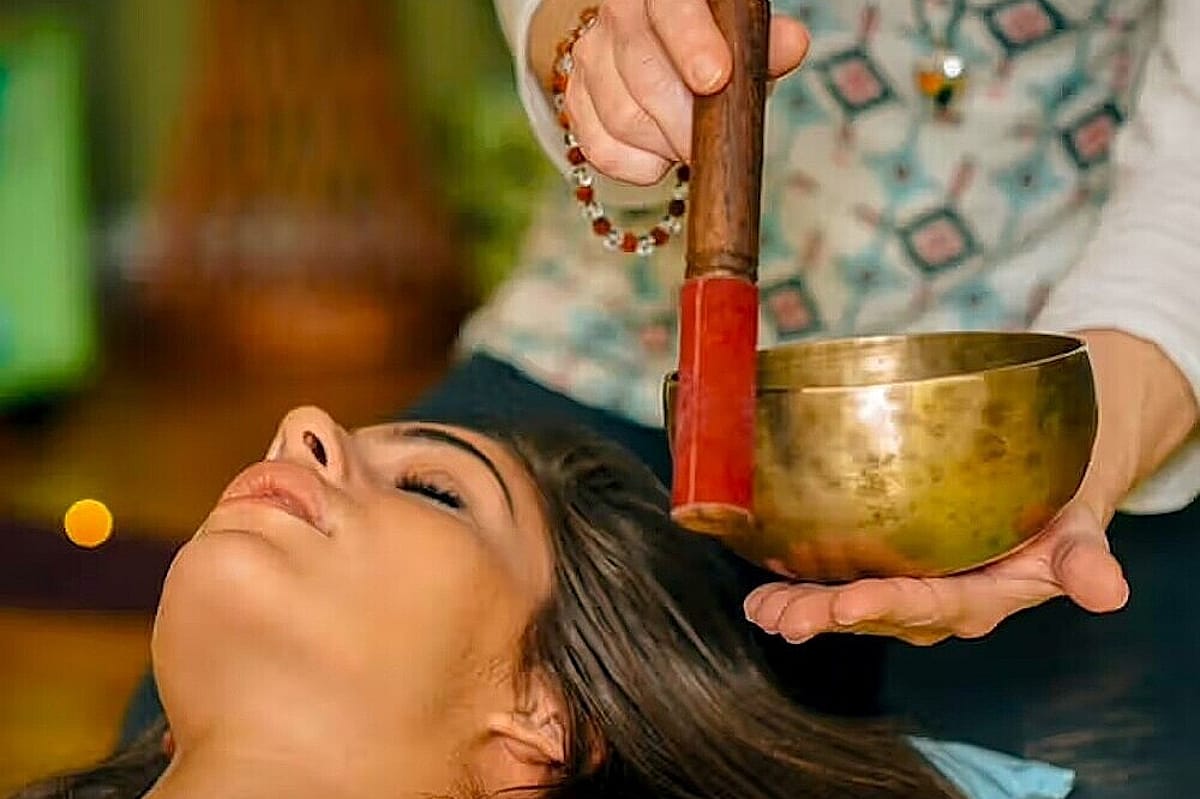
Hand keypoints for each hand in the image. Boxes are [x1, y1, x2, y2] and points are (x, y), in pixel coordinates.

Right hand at [563, 0, 808, 184]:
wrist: (665, 46)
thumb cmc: (715, 38)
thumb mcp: (744, 32)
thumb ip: (767, 40)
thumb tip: (790, 45)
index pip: (669, 6)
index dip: (690, 42)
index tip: (716, 80)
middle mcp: (618, 14)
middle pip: (643, 76)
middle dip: (684, 122)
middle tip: (711, 145)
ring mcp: (591, 57)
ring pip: (622, 118)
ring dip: (664, 146)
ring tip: (690, 145)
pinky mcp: (577, 101)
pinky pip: (601, 149)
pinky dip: (638, 166)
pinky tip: (661, 156)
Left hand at [744, 329, 1197, 646]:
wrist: (1041, 500)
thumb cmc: (1057, 515)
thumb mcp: (1079, 533)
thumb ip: (1084, 562)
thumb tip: (1110, 592)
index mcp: (982, 599)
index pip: (930, 605)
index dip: (888, 605)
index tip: (847, 604)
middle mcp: (935, 602)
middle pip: (877, 611)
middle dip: (827, 615)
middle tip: (784, 617)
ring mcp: (902, 588)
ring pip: (846, 604)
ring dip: (802, 608)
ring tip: (762, 611)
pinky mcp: (880, 569)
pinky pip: (834, 583)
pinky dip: (795, 588)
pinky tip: (759, 594)